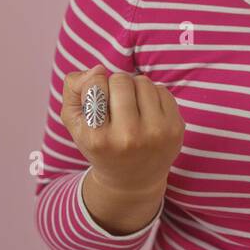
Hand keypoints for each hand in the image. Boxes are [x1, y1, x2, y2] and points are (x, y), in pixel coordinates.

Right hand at [59, 65, 184, 193]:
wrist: (132, 180)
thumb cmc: (100, 145)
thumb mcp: (75, 123)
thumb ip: (73, 90)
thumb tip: (97, 69)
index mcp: (98, 138)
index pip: (95, 84)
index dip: (94, 85)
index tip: (97, 100)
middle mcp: (128, 137)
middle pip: (121, 80)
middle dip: (115, 85)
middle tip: (114, 104)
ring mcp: (156, 133)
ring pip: (142, 81)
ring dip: (134, 88)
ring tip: (130, 108)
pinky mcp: (176, 128)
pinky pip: (162, 89)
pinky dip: (151, 95)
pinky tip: (146, 114)